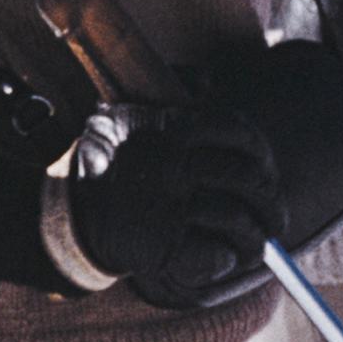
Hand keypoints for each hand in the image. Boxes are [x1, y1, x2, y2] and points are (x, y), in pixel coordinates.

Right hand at [60, 98, 288, 311]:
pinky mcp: (161, 241)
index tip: (268, 172)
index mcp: (172, 129)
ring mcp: (168, 203)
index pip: (241, 134)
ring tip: (259, 247)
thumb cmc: (104, 164)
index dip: (263, 156)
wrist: (64, 214)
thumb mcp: (128, 114)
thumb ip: (169, 97)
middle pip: (249, 178)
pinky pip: (213, 252)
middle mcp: (174, 163)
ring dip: (255, 237)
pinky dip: (226, 259)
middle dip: (271, 202)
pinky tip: (226, 260)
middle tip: (278, 222)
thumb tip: (207, 81)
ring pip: (236, 216)